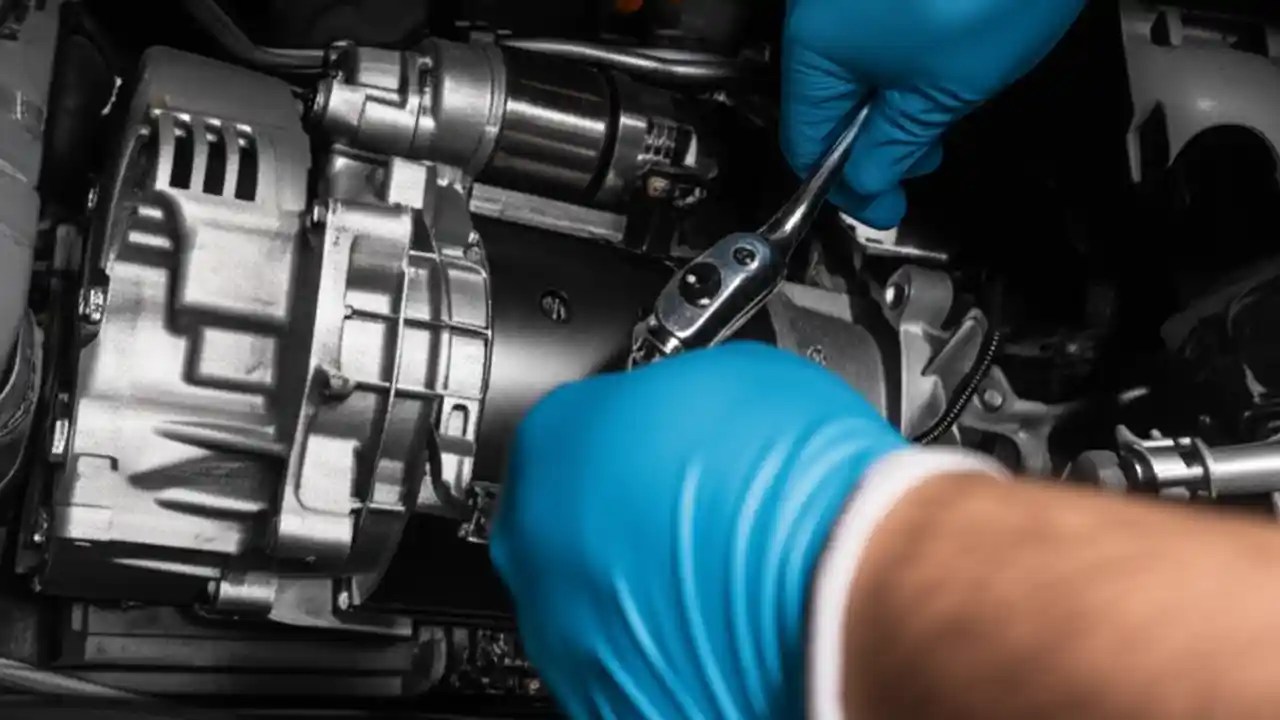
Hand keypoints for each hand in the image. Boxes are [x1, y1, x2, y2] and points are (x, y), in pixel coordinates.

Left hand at [490, 342, 906, 717]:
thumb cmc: (803, 487)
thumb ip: (676, 398)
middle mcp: (536, 545)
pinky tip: (718, 634)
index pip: (566, 430)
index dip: (624, 438)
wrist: (852, 591)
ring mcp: (564, 635)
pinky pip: (619, 668)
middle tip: (694, 515)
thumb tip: (687, 411)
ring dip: (637, 590)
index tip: (660, 448)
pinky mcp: (602, 702)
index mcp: (554, 445)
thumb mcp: (735, 377)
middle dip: (618, 519)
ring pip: (586, 603)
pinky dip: (659, 652)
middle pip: (563, 522)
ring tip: (718, 579)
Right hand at [781, 0, 1085, 228]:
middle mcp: (816, 8)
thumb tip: (868, 183)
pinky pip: (869, 33)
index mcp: (815, 43)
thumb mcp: (945, 92)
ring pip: (850, 67)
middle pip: (824, 102)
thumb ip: (894, 147)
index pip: (806, 142)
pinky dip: (897, 62)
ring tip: (938, 110)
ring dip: (887, 103)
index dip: (845, 187)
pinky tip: (936, 68)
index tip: (882, 206)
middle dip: (869, 144)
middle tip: (918, 163)